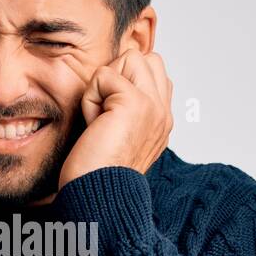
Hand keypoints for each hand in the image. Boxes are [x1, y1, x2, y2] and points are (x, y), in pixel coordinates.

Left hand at [57, 49, 172, 190]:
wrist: (97, 197)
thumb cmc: (96, 173)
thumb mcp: (118, 135)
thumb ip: (124, 108)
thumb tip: (110, 82)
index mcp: (163, 121)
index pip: (154, 71)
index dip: (125, 81)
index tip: (111, 117)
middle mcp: (164, 113)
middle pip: (146, 58)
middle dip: (118, 75)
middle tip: (106, 113)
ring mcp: (154, 107)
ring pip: (130, 58)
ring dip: (104, 85)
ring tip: (100, 118)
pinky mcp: (136, 103)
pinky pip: (105, 75)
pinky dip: (91, 97)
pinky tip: (94, 124)